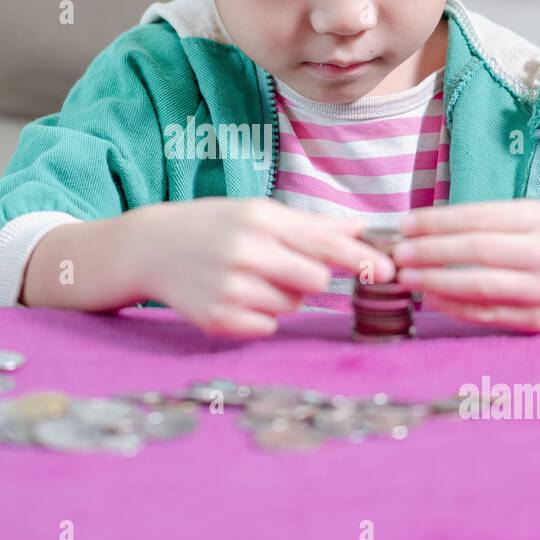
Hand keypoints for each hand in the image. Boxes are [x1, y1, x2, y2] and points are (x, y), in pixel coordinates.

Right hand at [134, 198, 396, 337]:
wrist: (150, 248)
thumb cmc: (212, 225)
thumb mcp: (258, 212)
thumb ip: (311, 224)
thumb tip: (362, 226)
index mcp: (261, 220)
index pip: (325, 244)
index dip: (362, 259)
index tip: (389, 270)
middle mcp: (246, 253)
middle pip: (315, 282)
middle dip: (308, 279)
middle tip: (282, 268)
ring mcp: (230, 289)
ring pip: (292, 307)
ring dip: (282, 298)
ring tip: (250, 279)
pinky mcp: (218, 320)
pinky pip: (268, 327)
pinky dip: (259, 317)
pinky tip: (235, 297)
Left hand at [392, 199, 539, 331]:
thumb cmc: (538, 243)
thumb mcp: (520, 219)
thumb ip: (477, 223)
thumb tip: (415, 230)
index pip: (478, 218)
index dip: (436, 222)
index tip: (404, 226)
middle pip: (478, 251)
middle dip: (431, 252)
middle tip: (398, 254)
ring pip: (481, 286)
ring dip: (436, 281)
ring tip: (407, 277)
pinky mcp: (539, 320)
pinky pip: (487, 314)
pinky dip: (453, 306)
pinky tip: (431, 297)